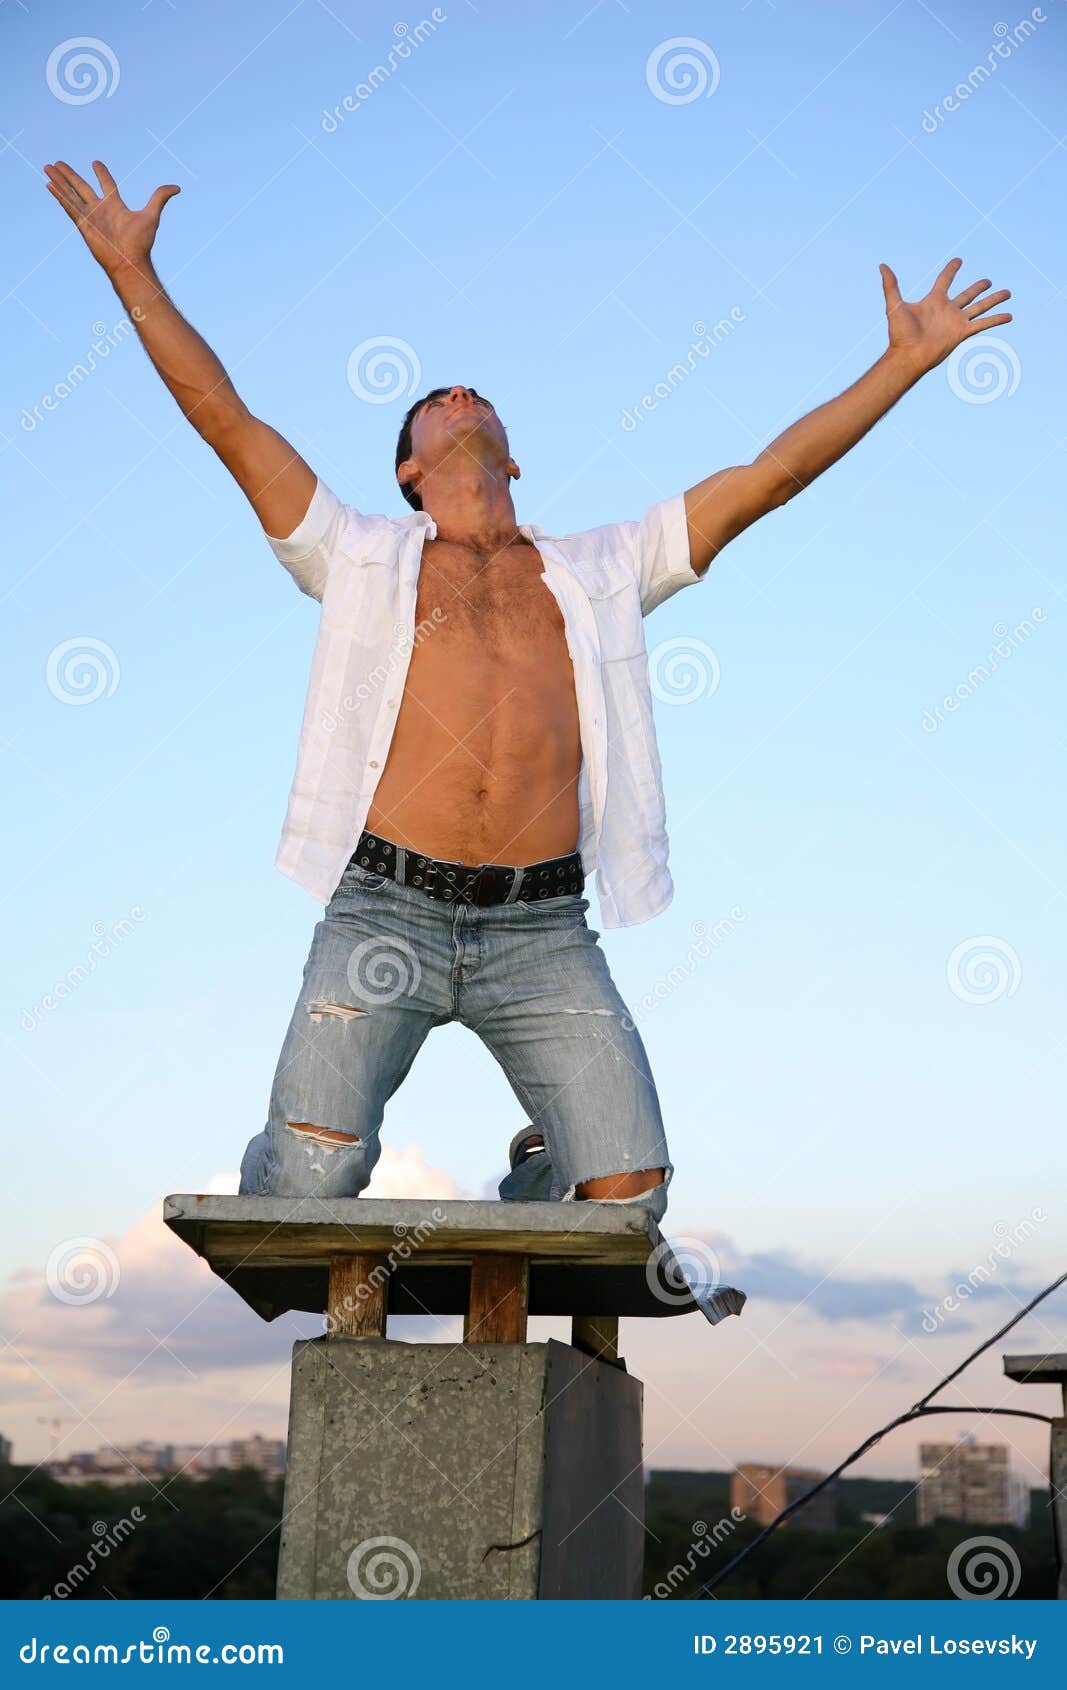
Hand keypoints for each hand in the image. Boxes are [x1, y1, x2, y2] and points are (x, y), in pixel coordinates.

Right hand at [44, 159, 179, 275]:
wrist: (129, 262)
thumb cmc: (141, 242)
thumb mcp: (151, 215)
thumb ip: (160, 198)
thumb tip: (177, 187)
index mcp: (115, 205)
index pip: (106, 184)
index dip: (101, 173)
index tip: (96, 163)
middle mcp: (100, 209)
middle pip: (81, 186)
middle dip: (70, 174)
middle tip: (58, 162)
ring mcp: (90, 216)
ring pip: (71, 193)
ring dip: (59, 180)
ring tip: (48, 167)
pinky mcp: (82, 223)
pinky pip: (68, 206)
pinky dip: (59, 195)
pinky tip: (49, 184)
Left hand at [880, 259, 1011, 374]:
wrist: (908, 356)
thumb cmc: (899, 334)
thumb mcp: (894, 305)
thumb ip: (890, 285)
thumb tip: (882, 265)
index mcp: (933, 301)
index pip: (944, 280)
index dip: (951, 270)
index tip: (958, 261)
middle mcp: (947, 310)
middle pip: (967, 294)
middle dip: (977, 288)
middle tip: (988, 281)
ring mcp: (956, 321)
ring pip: (979, 307)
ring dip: (993, 300)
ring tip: (1007, 292)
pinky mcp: (962, 333)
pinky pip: (983, 324)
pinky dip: (996, 319)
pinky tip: (1009, 316)